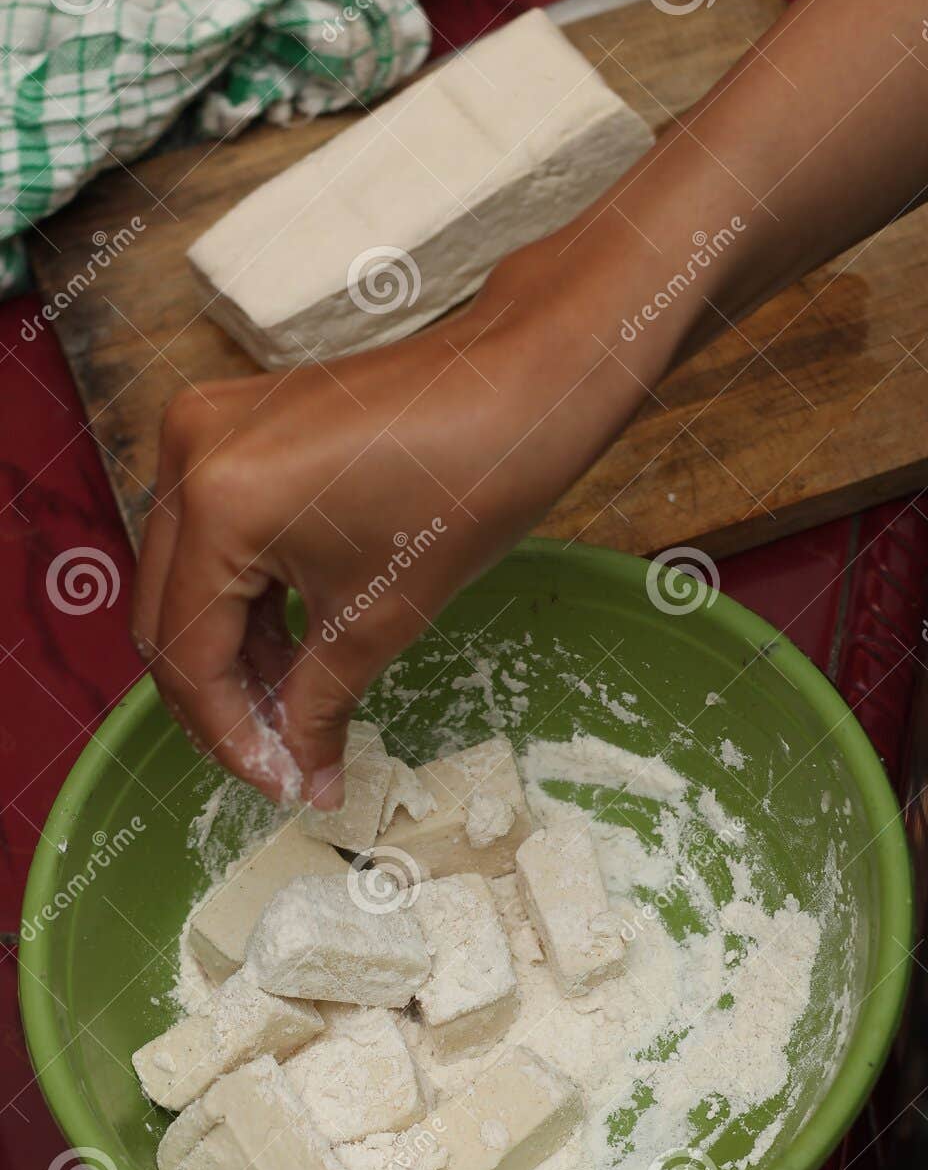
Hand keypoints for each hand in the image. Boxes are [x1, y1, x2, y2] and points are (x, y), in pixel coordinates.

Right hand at [132, 248, 646, 805]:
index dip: (228, 734)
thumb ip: (317, 705)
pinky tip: (288, 649)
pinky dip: (246, 596)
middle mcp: (187, 455)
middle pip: (167, 616)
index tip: (277, 783)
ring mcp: (204, 430)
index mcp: (217, 502)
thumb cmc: (467, 485)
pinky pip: (214, 534)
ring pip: (187, 578)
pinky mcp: (233, 425)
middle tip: (275, 760)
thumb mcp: (380, 618)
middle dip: (219, 699)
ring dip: (231, 651)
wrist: (517, 386)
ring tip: (290, 712)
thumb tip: (301, 777)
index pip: (187, 652)